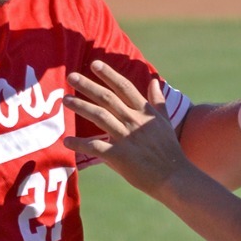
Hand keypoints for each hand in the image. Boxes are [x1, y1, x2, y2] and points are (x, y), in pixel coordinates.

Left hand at [63, 61, 189, 196]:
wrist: (174, 177)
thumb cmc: (169, 150)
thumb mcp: (165, 121)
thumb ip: (158, 101)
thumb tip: (154, 81)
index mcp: (144, 112)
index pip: (125, 87)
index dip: (109, 74)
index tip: (95, 64)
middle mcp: (134, 121)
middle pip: (107, 98)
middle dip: (88, 85)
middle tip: (70, 76)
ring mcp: (126, 138)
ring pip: (100, 116)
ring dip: (81, 106)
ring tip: (66, 100)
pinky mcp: (120, 156)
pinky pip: (95, 146)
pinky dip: (80, 143)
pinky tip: (67, 141)